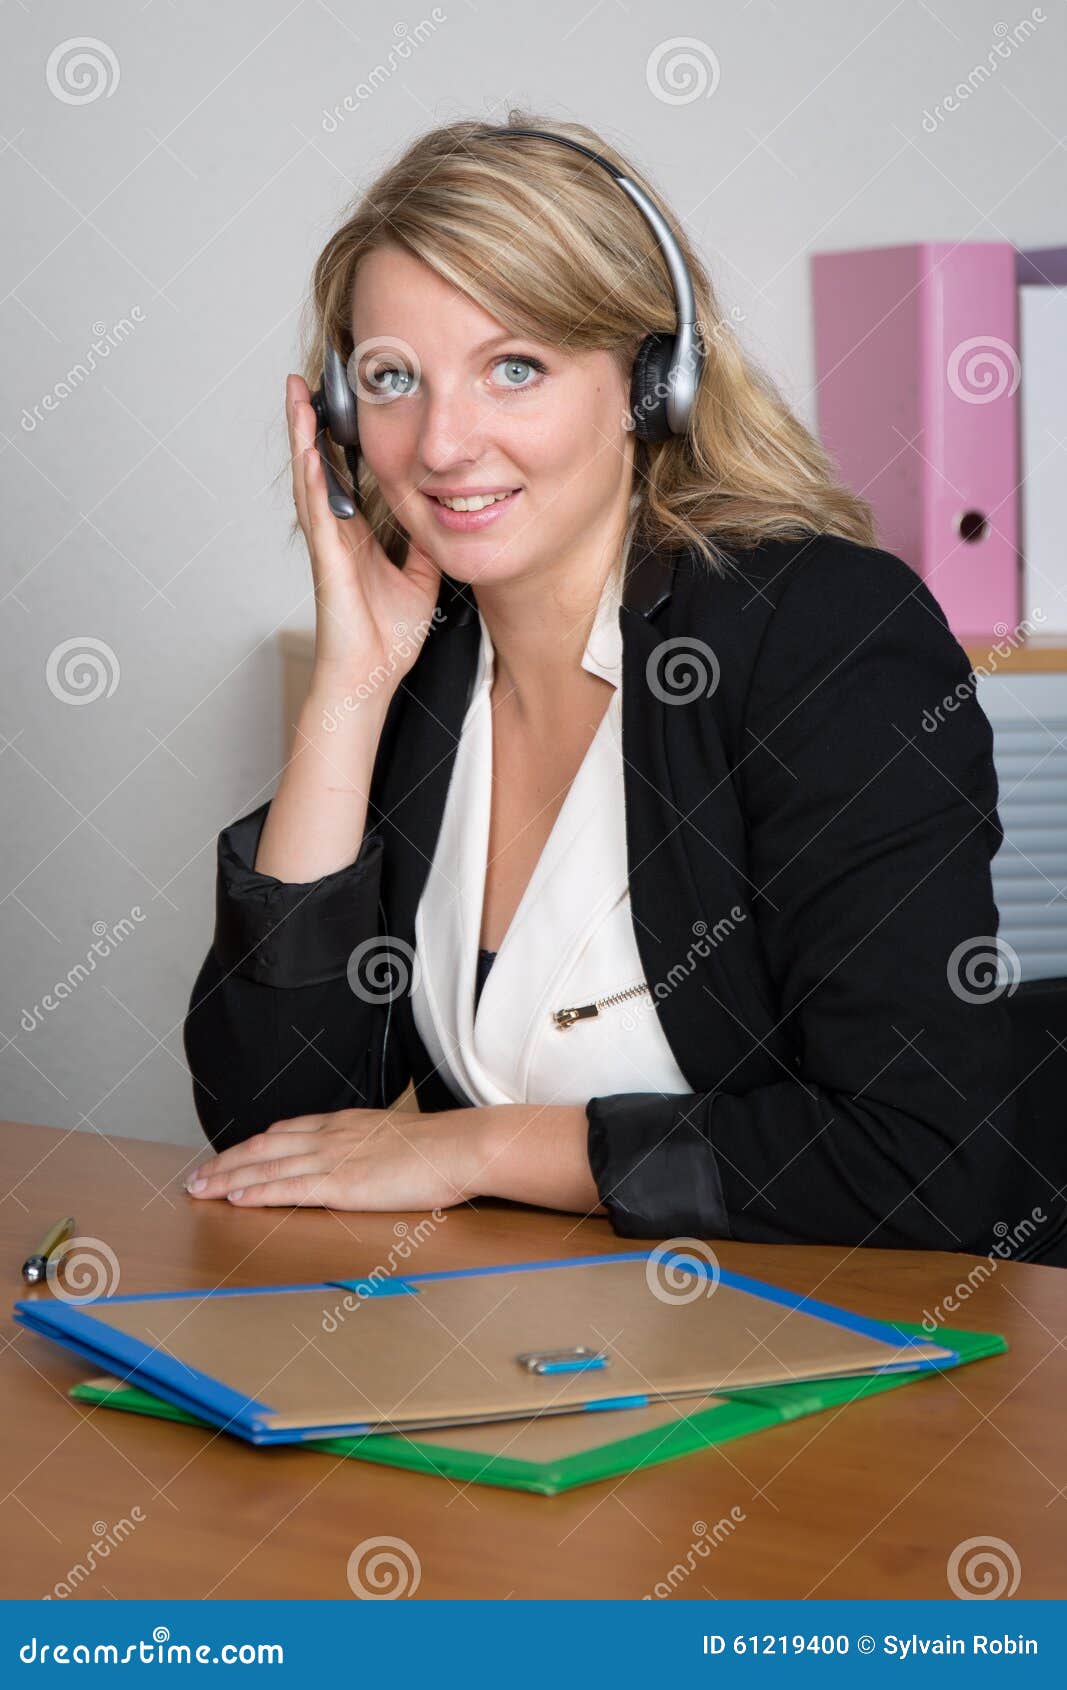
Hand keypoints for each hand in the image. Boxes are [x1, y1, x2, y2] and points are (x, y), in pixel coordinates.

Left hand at [183, 1107, 482, 1211]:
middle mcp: (329, 1136)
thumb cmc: (437, 1148)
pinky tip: (235, 1199)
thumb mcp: (393, 1137)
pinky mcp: (341, 1185)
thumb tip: (361, 1159)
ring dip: (227, 1179)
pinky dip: (257, 1193)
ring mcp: (332, 1159)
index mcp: (342, 1125)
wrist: (458, 1147)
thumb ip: (367, 1145)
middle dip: (225, 1162)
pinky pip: (288, 1189)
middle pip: (263, 1148)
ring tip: (199, 1190)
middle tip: (195, 1177)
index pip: (283, 1133)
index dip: (250, 1147)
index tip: (229, 1157)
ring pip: (266, 1168)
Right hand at [287, 372, 441, 688]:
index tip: (340, 401)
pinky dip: (312, 482)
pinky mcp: (327, 563)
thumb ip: (423, 549)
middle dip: (311, 423)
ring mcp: (328, 545)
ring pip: (310, 479)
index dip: (339, 439)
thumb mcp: (421, 581)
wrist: (371, 678)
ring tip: (296, 397)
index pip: (344, 475)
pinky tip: (308, 453)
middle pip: (319, 466)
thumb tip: (440, 521)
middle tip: (305, 381)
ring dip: (302, 438)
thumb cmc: (387, 639)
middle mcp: (337, 534)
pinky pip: (318, 514)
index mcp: (356, 536)